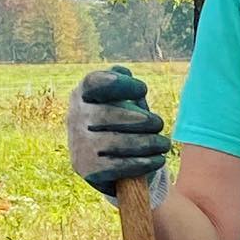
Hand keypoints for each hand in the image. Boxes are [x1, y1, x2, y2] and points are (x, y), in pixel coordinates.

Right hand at [67, 66, 171, 205]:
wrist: (110, 166)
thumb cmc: (121, 125)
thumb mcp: (123, 102)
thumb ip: (124, 86)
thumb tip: (123, 71)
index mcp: (82, 95)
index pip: (94, 83)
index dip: (120, 84)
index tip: (143, 90)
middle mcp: (75, 117)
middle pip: (108, 115)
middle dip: (141, 120)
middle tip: (159, 123)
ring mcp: (79, 144)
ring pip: (116, 142)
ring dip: (147, 143)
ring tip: (163, 144)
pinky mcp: (88, 168)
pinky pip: (118, 166)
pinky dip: (142, 163)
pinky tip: (157, 160)